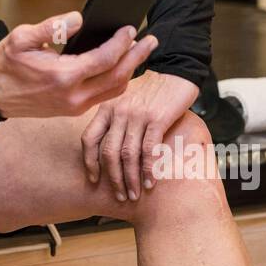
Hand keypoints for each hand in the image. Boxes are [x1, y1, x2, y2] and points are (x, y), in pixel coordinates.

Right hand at [0, 12, 158, 119]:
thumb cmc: (6, 64)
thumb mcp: (20, 38)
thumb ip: (51, 26)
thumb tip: (80, 18)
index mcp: (62, 76)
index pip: (104, 59)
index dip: (121, 42)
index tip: (130, 27)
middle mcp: (74, 96)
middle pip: (118, 77)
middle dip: (138, 57)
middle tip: (152, 40)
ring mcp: (76, 106)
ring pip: (115, 90)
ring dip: (131, 70)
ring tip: (141, 51)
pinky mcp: (74, 110)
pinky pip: (105, 95)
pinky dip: (118, 79)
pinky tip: (122, 65)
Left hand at [80, 69, 200, 202]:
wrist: (176, 70)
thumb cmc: (151, 89)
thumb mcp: (125, 101)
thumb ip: (116, 121)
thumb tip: (111, 151)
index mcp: (106, 108)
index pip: (89, 138)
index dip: (89, 162)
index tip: (94, 180)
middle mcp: (118, 112)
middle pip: (108, 152)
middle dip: (113, 178)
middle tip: (120, 195)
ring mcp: (137, 115)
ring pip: (127, 155)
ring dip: (130, 179)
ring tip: (134, 194)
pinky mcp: (157, 119)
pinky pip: (148, 150)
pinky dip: (149, 170)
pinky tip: (151, 183)